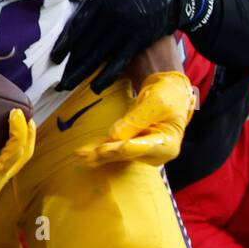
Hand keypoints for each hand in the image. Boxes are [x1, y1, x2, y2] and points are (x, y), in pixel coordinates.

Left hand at [51, 0, 204, 91]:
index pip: (77, 26)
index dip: (65, 44)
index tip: (55, 58)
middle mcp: (111, 16)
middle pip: (85, 44)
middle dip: (70, 63)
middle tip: (58, 79)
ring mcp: (126, 29)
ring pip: (98, 56)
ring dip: (81, 73)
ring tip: (67, 86)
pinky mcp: (139, 41)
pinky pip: (119, 62)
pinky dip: (106, 76)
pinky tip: (95, 87)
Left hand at [75, 71, 194, 167]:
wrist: (168, 92)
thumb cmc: (167, 95)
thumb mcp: (156, 103)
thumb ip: (137, 120)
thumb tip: (115, 136)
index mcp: (167, 145)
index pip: (143, 147)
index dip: (124, 148)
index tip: (106, 150)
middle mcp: (154, 154)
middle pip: (126, 153)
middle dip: (106, 154)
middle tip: (88, 155)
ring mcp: (140, 151)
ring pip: (116, 153)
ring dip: (97, 154)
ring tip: (80, 155)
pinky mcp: (128, 146)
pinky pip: (111, 147)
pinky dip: (97, 149)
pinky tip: (83, 153)